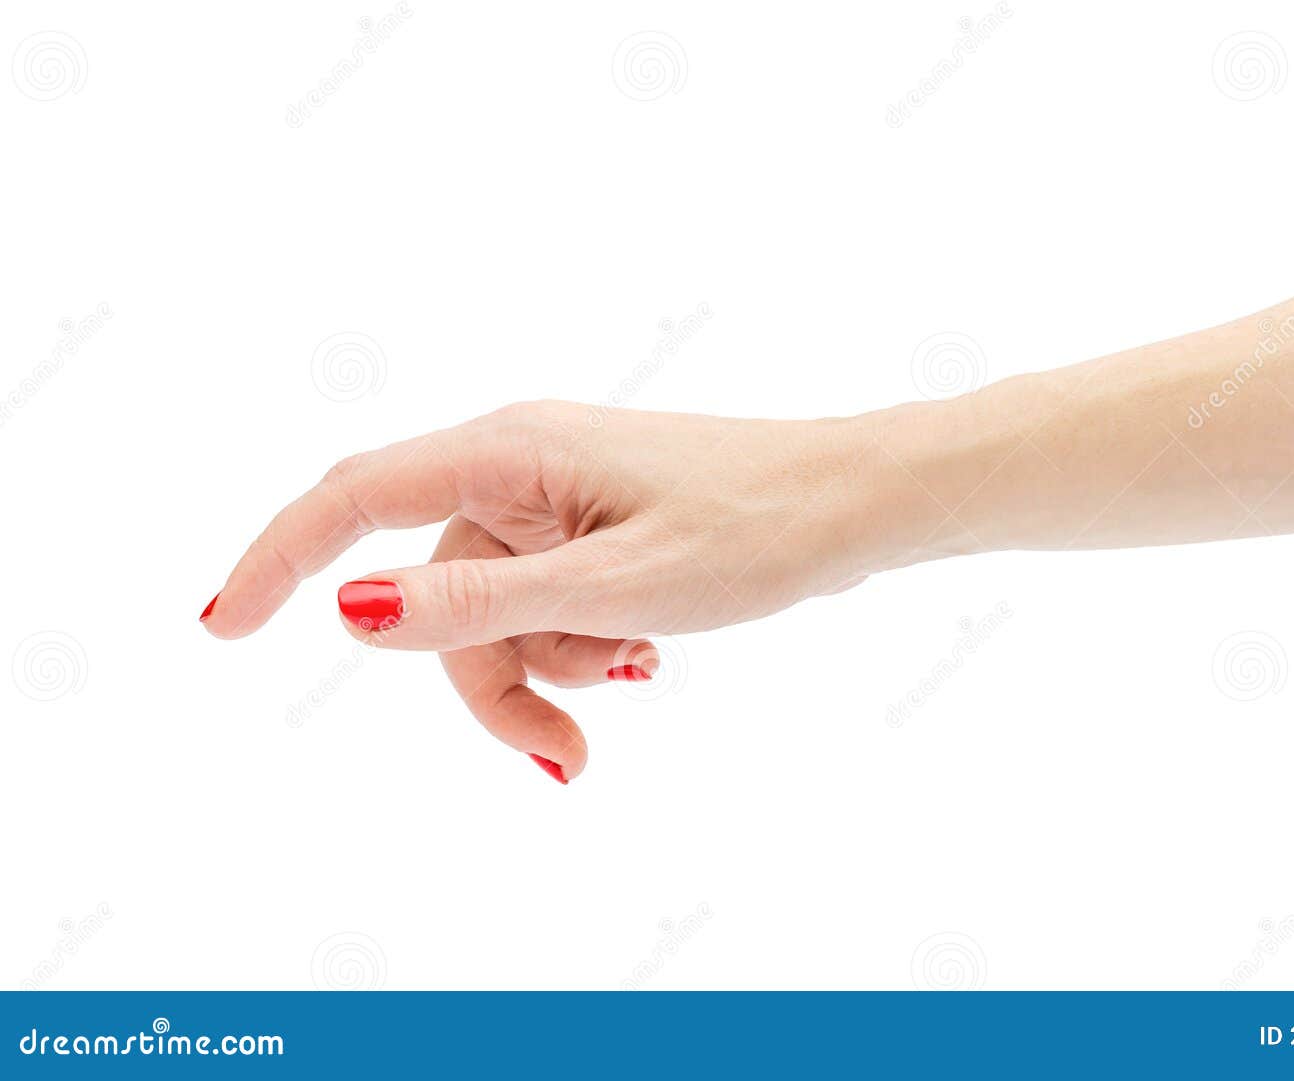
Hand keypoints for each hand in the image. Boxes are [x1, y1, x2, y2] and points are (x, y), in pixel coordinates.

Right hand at [200, 401, 891, 781]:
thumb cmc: (754, 527)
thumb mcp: (615, 584)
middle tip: (563, 757)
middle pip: (436, 588)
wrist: (854, 506)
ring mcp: (558, 498)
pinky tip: (646, 650)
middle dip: (488, 679)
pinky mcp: (593, 527)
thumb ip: (479, 599)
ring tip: (635, 671)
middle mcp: (522, 464)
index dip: (280, 559)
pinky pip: (546, 602)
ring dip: (547, 667)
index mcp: (512, 450)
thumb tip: (352, 607)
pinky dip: (580, 645)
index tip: (224, 628)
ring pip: (495, 610)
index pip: (355, 497)